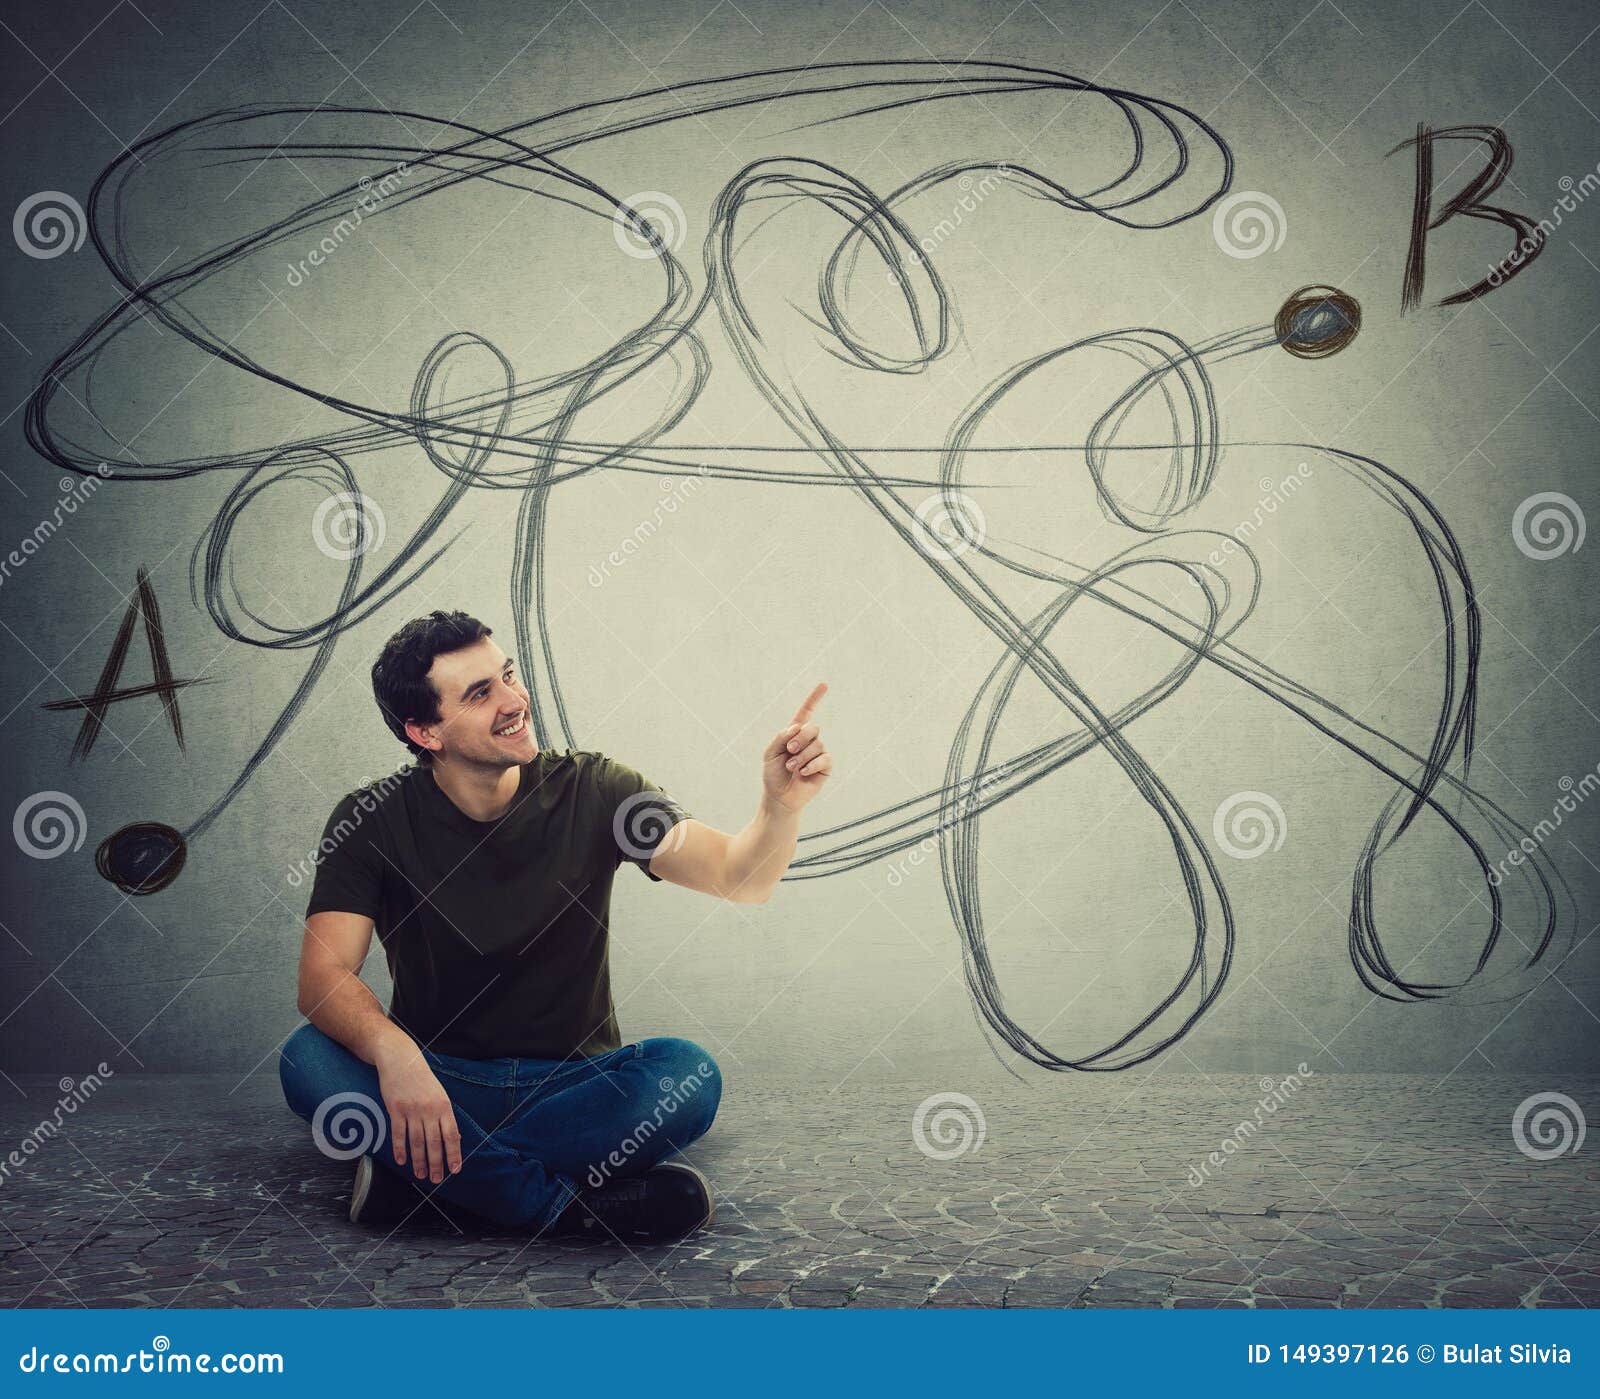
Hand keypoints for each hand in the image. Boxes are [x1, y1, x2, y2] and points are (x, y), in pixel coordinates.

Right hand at [375, 1040, 461, 1183]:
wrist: (401, 1060)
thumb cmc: (422, 1079)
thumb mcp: (439, 1094)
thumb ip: (445, 1116)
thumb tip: (454, 1138)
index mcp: (444, 1106)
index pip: (452, 1135)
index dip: (454, 1154)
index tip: (455, 1170)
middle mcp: (429, 1109)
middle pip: (434, 1142)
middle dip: (436, 1164)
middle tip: (436, 1179)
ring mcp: (412, 1110)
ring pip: (417, 1141)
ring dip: (419, 1161)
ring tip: (420, 1175)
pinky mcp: (395, 1109)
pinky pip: (398, 1134)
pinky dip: (400, 1149)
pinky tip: (402, 1161)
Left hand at [762, 681, 832, 811]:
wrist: (779, 797)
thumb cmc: (773, 775)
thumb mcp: (770, 753)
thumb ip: (781, 737)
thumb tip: (798, 726)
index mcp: (794, 734)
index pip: (806, 712)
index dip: (815, 698)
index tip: (824, 684)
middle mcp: (808, 741)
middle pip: (812, 727)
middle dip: (800, 738)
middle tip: (789, 750)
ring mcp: (817, 754)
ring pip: (817, 745)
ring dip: (801, 756)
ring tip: (791, 768)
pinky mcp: (824, 767)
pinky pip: (824, 759)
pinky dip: (811, 764)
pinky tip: (802, 773)